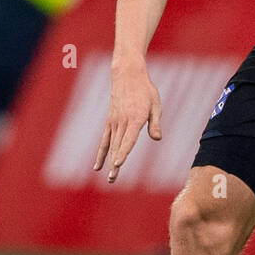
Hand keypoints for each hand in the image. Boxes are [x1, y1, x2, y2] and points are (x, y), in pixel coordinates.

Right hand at [93, 60, 161, 182]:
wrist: (127, 75)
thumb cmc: (145, 90)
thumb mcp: (156, 104)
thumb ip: (155, 123)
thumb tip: (157, 138)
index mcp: (136, 118)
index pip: (128, 139)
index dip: (123, 152)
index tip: (118, 163)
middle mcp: (122, 122)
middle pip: (118, 146)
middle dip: (115, 164)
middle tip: (113, 179)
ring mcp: (114, 122)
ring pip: (110, 145)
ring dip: (109, 162)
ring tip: (110, 178)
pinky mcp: (109, 121)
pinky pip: (104, 140)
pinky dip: (101, 153)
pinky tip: (98, 166)